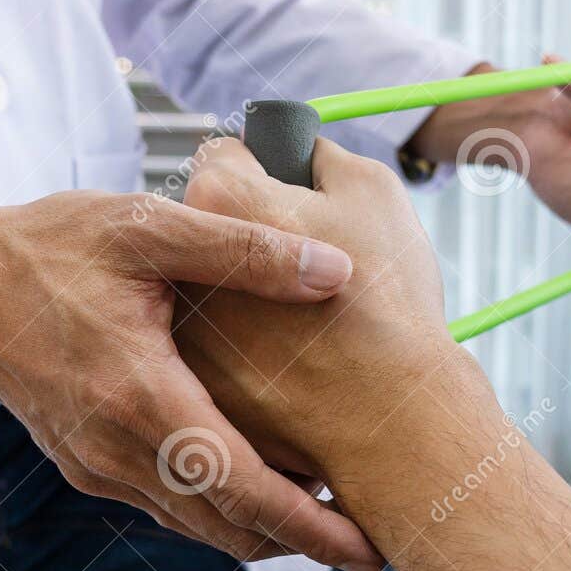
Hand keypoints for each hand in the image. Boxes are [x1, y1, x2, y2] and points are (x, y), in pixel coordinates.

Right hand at [0, 186, 383, 570]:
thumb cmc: (45, 248)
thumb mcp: (147, 228)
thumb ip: (244, 250)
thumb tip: (335, 270)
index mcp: (139, 396)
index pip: (242, 489)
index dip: (312, 526)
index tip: (370, 548)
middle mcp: (116, 450)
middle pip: (228, 529)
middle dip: (301, 542)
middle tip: (369, 537)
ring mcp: (98, 466)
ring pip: (199, 527)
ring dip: (262, 527)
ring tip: (330, 508)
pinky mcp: (87, 466)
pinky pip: (167, 506)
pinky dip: (220, 507)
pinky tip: (260, 476)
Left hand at [172, 137, 498, 506]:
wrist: (391, 421)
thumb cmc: (387, 300)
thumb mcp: (369, 190)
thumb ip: (318, 154)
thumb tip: (299, 149)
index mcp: (218, 200)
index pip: (225, 155)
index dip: (269, 171)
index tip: (295, 200)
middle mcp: (180, 263)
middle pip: (211, 231)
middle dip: (248, 241)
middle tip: (305, 271)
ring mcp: (180, 333)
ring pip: (212, 296)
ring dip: (244, 300)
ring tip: (306, 326)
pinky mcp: (191, 390)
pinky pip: (217, 356)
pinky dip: (248, 357)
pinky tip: (296, 368)